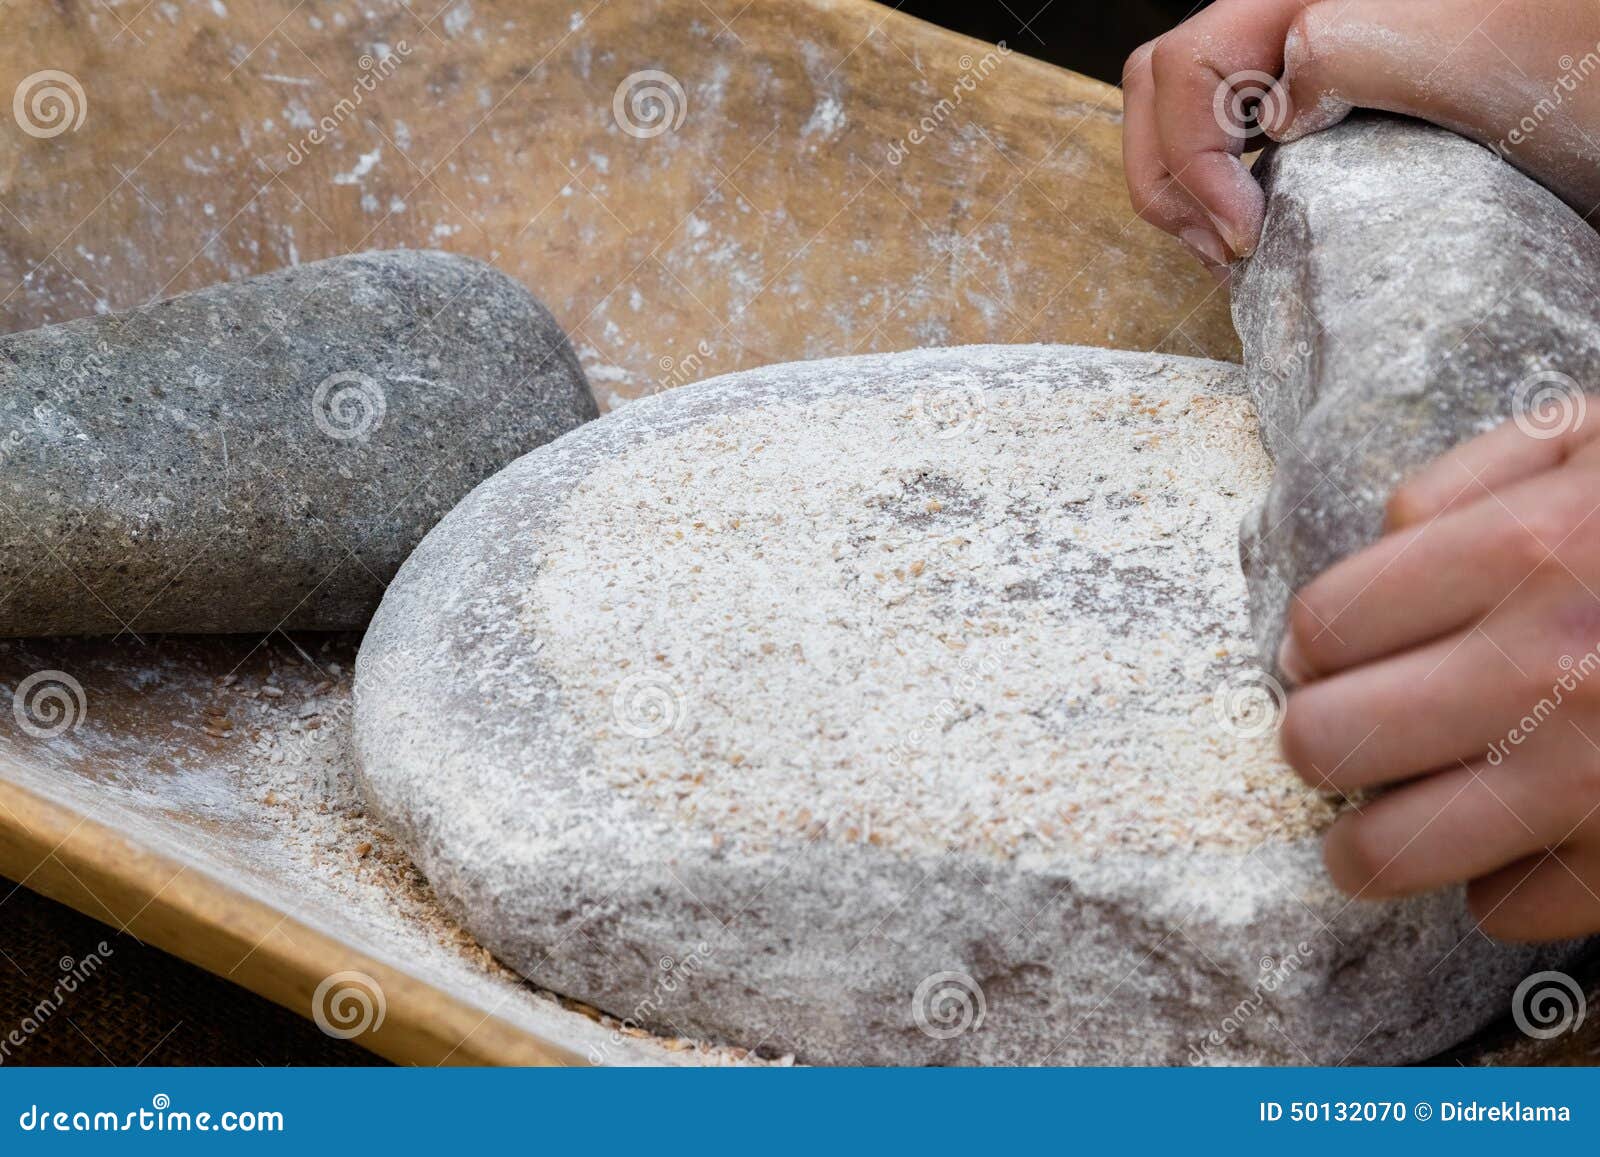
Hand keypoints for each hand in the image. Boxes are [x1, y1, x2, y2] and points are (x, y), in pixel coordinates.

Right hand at [1123, 0, 1599, 277]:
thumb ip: (1352, 50)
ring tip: (1230, 245)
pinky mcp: (1329, 96)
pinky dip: (1216, 187)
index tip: (1245, 234)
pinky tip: (1256, 225)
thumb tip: (1270, 109)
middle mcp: (1298, 12)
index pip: (1186, 64)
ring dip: (1181, 186)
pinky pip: (1231, 131)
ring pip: (1185, 105)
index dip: (1193, 159)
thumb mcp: (1471, 52)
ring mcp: (1309, 54)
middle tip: (1223, 250)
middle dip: (1168, 177)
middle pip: (1165, 81)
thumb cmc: (1582, 68)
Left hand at [1277, 409, 1599, 940]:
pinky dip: (1498, 881)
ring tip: (1388, 812)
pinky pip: (1506, 911)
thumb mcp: (1597, 440)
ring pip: (1387, 853)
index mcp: (1527, 555)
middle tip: (1348, 729)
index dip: (1315, 645)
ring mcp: (1596, 784)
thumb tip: (1365, 569)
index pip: (1321, 630)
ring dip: (1368, 837)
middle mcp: (1550, 677)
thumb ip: (1465, 485)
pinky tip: (1526, 833)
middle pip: (1325, 743)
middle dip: (1321, 736)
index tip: (1329, 653)